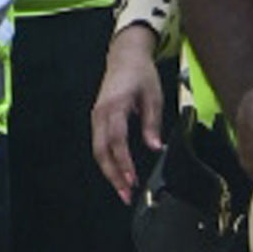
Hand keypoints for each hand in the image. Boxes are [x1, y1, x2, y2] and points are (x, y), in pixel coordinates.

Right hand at [91, 26, 164, 201]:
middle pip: (101, 150)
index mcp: (115, 106)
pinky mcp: (98, 119)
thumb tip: (155, 147)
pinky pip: (99, 144)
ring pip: (97, 150)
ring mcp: (96, 116)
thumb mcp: (153, 96)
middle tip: (126, 195)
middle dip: (112, 175)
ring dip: (109, 172)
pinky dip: (107, 161)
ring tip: (123, 190)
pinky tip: (118, 173)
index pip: (116, 139)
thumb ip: (152, 123)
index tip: (132, 179)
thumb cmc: (141, 74)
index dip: (123, 162)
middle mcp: (100, 113)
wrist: (125, 57)